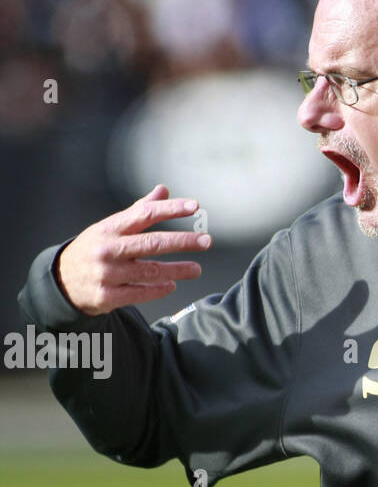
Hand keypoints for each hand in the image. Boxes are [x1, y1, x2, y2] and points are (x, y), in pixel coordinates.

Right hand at [54, 184, 212, 315]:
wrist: (62, 280)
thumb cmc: (94, 248)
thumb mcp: (110, 226)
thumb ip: (138, 211)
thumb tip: (163, 190)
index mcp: (110, 228)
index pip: (145, 214)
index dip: (171, 209)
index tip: (194, 206)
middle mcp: (108, 249)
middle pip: (152, 244)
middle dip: (183, 241)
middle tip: (206, 241)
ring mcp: (108, 274)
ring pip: (151, 271)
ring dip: (177, 270)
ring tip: (196, 269)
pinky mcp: (108, 296)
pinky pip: (141, 293)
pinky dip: (159, 289)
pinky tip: (172, 284)